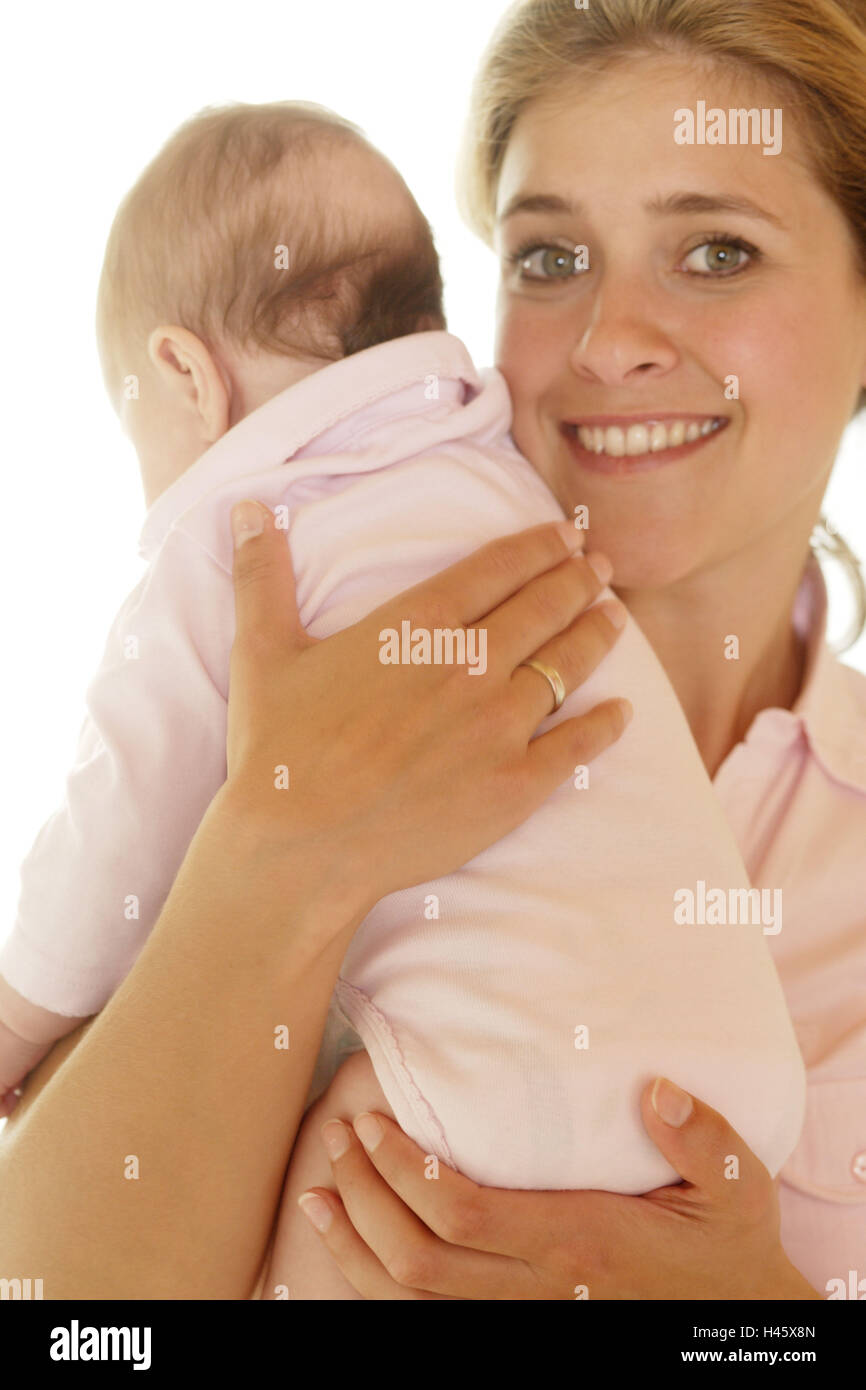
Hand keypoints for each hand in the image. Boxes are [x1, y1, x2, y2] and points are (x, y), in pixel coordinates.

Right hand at [224, 502, 629, 918]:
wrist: (300, 847)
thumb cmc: (278, 750)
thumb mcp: (261, 653)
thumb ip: (262, 577)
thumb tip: (246, 509)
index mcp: (416, 627)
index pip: (497, 568)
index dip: (538, 546)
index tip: (565, 535)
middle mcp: (469, 666)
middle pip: (543, 608)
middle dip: (577, 580)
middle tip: (597, 567)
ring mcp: (498, 727)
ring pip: (568, 666)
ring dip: (596, 636)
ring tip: (614, 617)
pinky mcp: (513, 786)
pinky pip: (576, 747)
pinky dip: (604, 726)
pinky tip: (622, 714)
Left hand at [298, 1078, 821, 1299]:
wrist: (734, 1318)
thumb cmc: (726, 1246)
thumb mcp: (732, 1185)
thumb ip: (698, 1136)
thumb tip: (657, 1089)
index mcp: (577, 1241)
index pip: (462, 1215)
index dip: (403, 1173)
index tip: (372, 1122)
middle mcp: (539, 1287)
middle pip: (417, 1260)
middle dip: (362, 1198)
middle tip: (337, 1137)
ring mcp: (524, 1313)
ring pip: (412, 1299)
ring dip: (353, 1246)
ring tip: (317, 1192)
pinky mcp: (519, 1320)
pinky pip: (430, 1313)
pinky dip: (378, 1283)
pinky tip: (353, 1246)